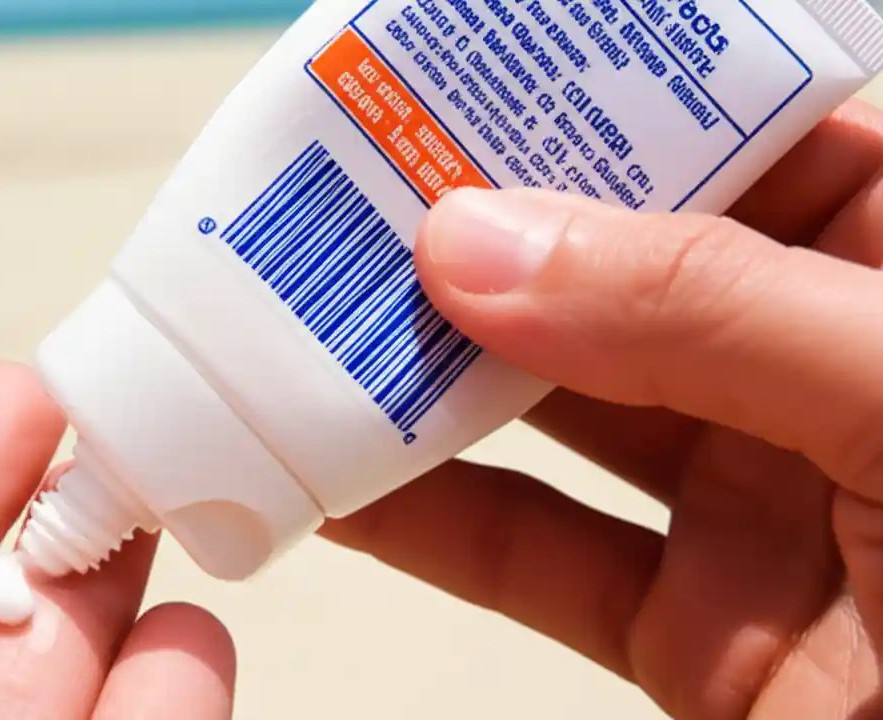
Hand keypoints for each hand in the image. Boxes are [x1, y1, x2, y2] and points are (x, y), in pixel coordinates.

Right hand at [324, 98, 882, 718]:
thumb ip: (708, 310)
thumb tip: (481, 247)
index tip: (460, 83)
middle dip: (480, 239)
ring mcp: (758, 509)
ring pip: (557, 416)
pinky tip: (335, 477)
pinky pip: (541, 560)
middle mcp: (826, 380)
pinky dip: (431, 523)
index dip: (603, 104)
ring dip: (427, 377)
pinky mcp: (699, 633)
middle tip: (345, 200)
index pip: (745, 142)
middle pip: (619, 275)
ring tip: (301, 324)